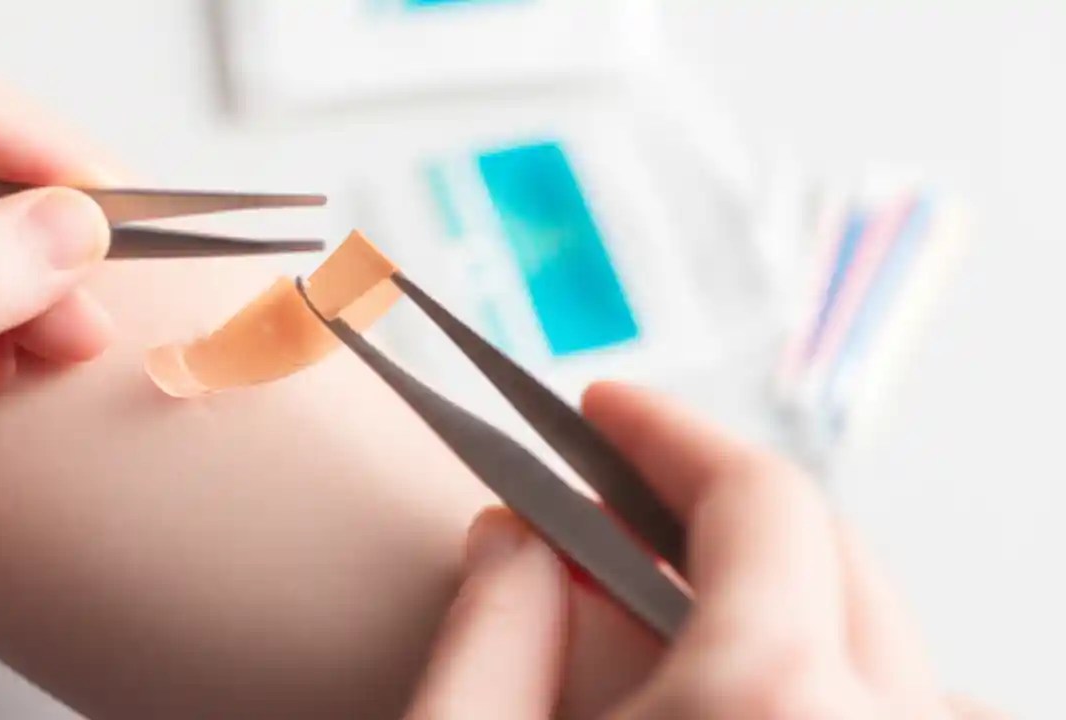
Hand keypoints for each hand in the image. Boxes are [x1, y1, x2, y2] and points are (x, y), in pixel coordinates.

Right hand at [406, 383, 1001, 718]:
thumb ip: (489, 634)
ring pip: (893, 643)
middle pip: (836, 550)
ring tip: (685, 606)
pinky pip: (903, 709)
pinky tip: (758, 694)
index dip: (667, 430)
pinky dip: (845, 680)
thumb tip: (510, 537)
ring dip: (798, 598)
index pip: (756, 496)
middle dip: (721, 506)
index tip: (605, 408)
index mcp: (763, 705)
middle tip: (619, 502)